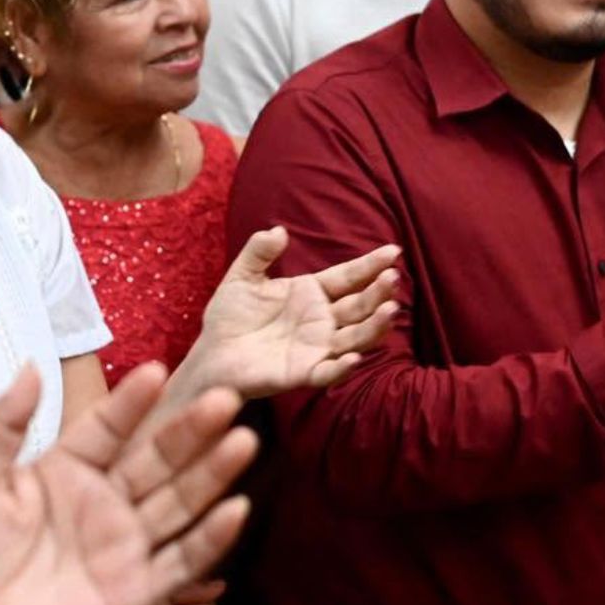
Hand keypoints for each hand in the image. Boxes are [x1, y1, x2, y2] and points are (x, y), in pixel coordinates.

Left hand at [0, 364, 256, 604]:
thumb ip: (2, 427)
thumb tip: (31, 367)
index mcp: (63, 472)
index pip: (108, 427)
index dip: (132, 402)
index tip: (157, 371)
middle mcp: (101, 503)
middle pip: (155, 459)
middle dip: (189, 430)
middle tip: (223, 397)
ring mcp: (121, 547)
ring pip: (177, 502)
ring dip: (211, 473)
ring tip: (242, 440)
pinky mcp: (133, 592)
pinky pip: (179, 563)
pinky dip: (210, 539)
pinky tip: (235, 509)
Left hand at [179, 229, 401, 400]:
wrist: (211, 355)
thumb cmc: (230, 316)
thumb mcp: (242, 277)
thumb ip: (258, 252)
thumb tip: (279, 230)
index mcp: (311, 293)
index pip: (348, 277)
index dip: (370, 265)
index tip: (393, 251)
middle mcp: (322, 321)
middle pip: (359, 305)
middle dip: (378, 292)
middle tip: (392, 278)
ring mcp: (317, 348)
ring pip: (355, 337)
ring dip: (374, 326)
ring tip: (390, 310)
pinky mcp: (304, 373)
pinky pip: (328, 372)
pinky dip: (342, 367)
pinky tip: (354, 356)